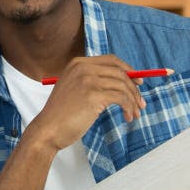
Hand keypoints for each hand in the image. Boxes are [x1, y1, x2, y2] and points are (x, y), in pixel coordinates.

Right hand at [27, 55, 145, 151]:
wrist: (48, 129)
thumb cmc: (62, 114)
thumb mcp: (74, 89)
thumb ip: (92, 81)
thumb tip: (123, 83)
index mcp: (78, 63)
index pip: (111, 60)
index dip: (128, 70)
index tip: (138, 83)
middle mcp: (83, 68)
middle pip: (120, 72)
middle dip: (134, 88)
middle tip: (141, 104)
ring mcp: (88, 80)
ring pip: (123, 86)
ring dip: (133, 101)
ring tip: (134, 114)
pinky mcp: (93, 95)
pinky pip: (121, 98)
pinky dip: (129, 107)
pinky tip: (127, 117)